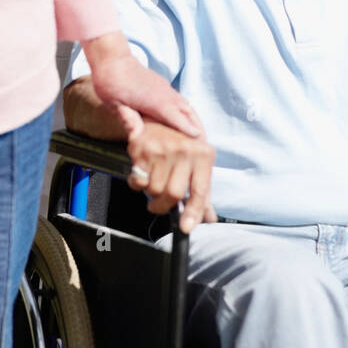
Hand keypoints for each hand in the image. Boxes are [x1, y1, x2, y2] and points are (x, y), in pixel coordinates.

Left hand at [83, 34, 202, 138]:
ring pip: (186, 105)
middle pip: (187, 111)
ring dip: (194, 119)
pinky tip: (185, 121)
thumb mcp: (114, 103)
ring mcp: (164, 88)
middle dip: (198, 127)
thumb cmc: (110, 82)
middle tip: (204, 144)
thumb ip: (128, 119)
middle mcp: (163, 93)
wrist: (111, 58)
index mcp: (153, 99)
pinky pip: (180, 100)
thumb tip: (137, 135)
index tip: (200, 141)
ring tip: (200, 135)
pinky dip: (186, 112)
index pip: (175, 117)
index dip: (188, 130)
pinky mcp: (162, 86)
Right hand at [124, 117, 216, 233]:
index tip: (186, 228)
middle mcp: (185, 150)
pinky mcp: (142, 149)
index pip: (200, 191)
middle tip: (160, 204)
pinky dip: (138, 184)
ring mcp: (163, 149)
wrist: (157, 119)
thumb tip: (209, 219)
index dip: (193, 212)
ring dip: (151, 193)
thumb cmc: (180, 146)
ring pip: (154, 190)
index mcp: (203, 155)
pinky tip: (143, 174)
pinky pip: (138, 181)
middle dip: (164, 206)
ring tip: (154, 181)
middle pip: (173, 194)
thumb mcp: (197, 164)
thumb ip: (203, 193)